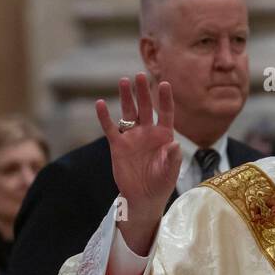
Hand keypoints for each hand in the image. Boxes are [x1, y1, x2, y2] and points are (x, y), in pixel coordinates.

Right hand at [95, 73, 182, 254]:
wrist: (143, 199)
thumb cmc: (161, 185)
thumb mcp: (170, 173)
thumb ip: (172, 158)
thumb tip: (174, 144)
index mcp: (164, 136)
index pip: (166, 113)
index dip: (165, 99)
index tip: (164, 83)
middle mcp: (148, 132)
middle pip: (145, 107)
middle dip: (143, 92)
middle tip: (140, 75)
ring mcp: (132, 137)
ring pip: (128, 113)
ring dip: (126, 97)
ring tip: (124, 81)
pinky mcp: (118, 146)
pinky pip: (110, 128)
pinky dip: (104, 117)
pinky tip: (99, 103)